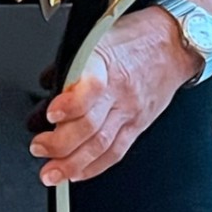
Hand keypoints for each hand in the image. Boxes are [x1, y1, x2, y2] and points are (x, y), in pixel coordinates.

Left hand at [30, 7, 199, 183]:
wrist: (173, 45)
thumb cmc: (132, 37)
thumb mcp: (96, 37)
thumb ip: (71, 64)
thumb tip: (47, 84)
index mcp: (106, 64)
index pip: (91, 88)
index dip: (69, 104)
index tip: (50, 114)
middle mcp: (119, 92)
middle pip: (91, 125)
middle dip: (60, 144)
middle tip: (39, 148)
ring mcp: (130, 112)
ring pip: (102, 145)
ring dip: (73, 164)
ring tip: (52, 174)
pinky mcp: (139, 125)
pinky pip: (117, 152)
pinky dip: (94, 167)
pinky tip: (76, 174)